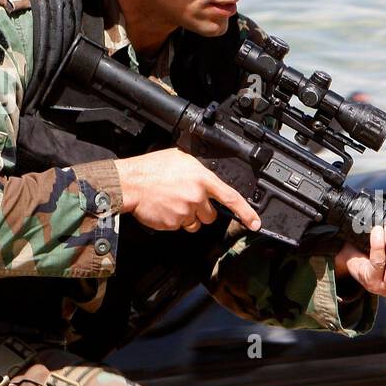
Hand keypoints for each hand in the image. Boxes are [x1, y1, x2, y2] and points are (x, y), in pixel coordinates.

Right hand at [114, 148, 261, 232]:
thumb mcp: (182, 159)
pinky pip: (180, 227)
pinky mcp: (173, 224)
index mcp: (202, 179)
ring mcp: (185, 212)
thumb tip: (207, 178)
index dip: (246, 213)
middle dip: (202, 211)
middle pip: (211, 215)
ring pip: (195, 223)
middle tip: (187, 199)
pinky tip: (164, 207)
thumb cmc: (152, 168)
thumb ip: (199, 170)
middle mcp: (197, 197)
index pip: (231, 198)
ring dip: (188, 217)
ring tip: (173, 202)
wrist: (130, 182)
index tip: (255, 223)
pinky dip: (174, 220)